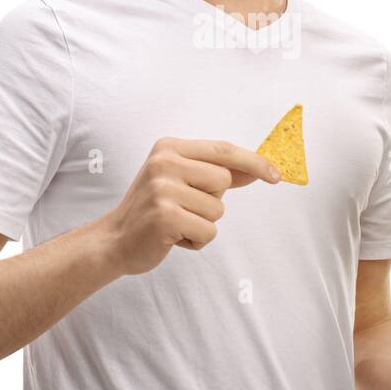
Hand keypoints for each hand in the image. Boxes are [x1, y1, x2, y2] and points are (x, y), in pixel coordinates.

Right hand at [101, 137, 280, 275]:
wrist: (114, 240)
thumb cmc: (152, 210)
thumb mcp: (179, 180)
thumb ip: (214, 172)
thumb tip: (257, 170)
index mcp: (169, 148)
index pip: (223, 150)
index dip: (253, 162)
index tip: (276, 175)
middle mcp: (164, 163)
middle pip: (223, 181)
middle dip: (212, 201)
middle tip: (183, 208)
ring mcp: (163, 189)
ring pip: (217, 210)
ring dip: (202, 224)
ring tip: (176, 223)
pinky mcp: (165, 217)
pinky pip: (208, 232)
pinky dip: (196, 241)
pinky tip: (173, 238)